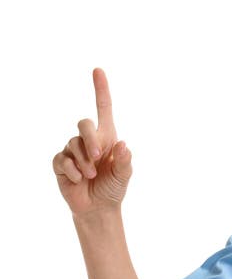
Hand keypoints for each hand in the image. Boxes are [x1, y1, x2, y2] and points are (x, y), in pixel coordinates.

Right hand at [52, 68, 132, 215]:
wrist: (98, 208)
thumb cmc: (113, 188)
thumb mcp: (124, 175)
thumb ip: (125, 161)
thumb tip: (123, 145)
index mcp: (107, 136)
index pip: (103, 108)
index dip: (101, 89)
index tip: (98, 70)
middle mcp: (89, 139)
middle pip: (84, 123)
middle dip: (91, 139)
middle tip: (99, 158)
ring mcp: (72, 150)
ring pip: (73, 143)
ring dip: (84, 161)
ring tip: (90, 175)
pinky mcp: (60, 163)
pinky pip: (62, 160)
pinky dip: (73, 171)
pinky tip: (79, 180)